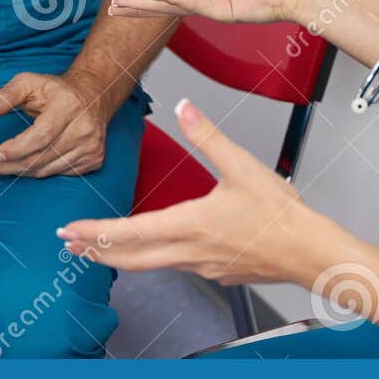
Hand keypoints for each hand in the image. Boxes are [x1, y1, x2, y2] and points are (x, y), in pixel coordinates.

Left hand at [0, 71, 111, 176]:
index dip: (16, 149)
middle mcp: (85, 128)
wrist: (94, 95)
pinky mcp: (95, 159)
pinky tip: (28, 164)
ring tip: (2, 166)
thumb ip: (5, 96)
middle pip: (42, 156)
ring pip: (48, 169)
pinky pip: (59, 173)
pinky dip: (40, 171)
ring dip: (22, 171)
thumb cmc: (56, 90)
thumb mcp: (29, 82)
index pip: (41, 135)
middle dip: (11, 164)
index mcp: (69, 106)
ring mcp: (92, 146)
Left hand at [58, 99, 332, 285]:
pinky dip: (151, 259)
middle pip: (131, 258)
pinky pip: (174, 267)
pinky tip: (155, 250)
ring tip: (100, 249)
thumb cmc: (280, 215)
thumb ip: (208, 135)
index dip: (96, 232)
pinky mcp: (216, 271)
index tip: (69, 230)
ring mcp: (202, 266)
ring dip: (121, 256)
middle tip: (70, 244)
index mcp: (190, 225)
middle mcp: (189, 252)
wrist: (310, 252)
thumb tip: (185, 106)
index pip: (130, 233)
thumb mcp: (242, 166)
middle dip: (96, 250)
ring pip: (150, 265)